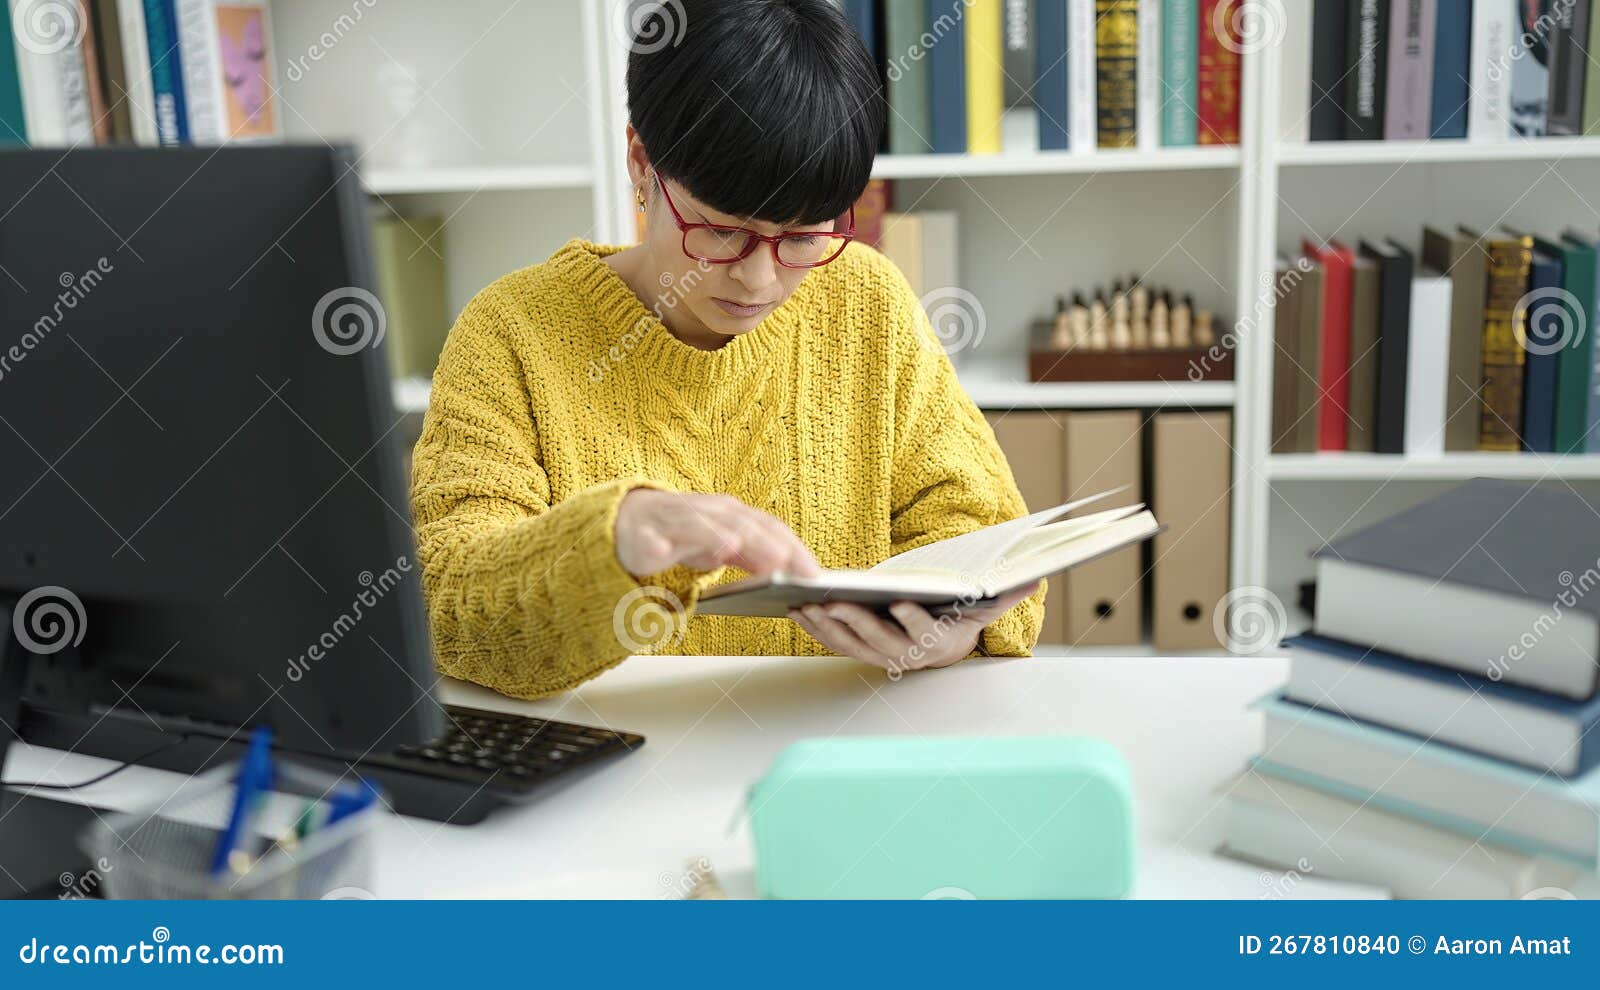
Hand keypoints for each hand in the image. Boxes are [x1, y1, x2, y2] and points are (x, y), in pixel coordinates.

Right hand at [615, 488, 821, 578]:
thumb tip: (784, 568)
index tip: (812, 572)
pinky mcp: (645, 535)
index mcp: (730, 515)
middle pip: (739, 524)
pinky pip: (650, 539)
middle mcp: (706, 512)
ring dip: (714, 535)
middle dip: (762, 542)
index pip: (767, 527)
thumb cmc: (683, 534)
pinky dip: (655, 544)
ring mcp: (675, 521)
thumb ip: (751, 556)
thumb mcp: (723, 546)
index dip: (791, 547)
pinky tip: (659, 551)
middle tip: (783, 561)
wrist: (632, 522)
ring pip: (697, 525)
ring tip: (733, 547)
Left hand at [788, 581, 1039, 673]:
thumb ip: (1006, 595)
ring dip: (826, 626)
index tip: (899, 604)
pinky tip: (798, 609)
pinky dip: (814, 628)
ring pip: (849, 643)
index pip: (923, 631)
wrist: (943, 645)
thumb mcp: (985, 607)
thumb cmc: (959, 619)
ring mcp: (878, 654)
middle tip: (836, 602)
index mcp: (936, 642)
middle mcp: (905, 653)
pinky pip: (833, 642)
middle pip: (877, 639)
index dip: (911, 619)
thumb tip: (1035, 579)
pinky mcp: (857, 650)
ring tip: (807, 603)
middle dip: (856, 621)